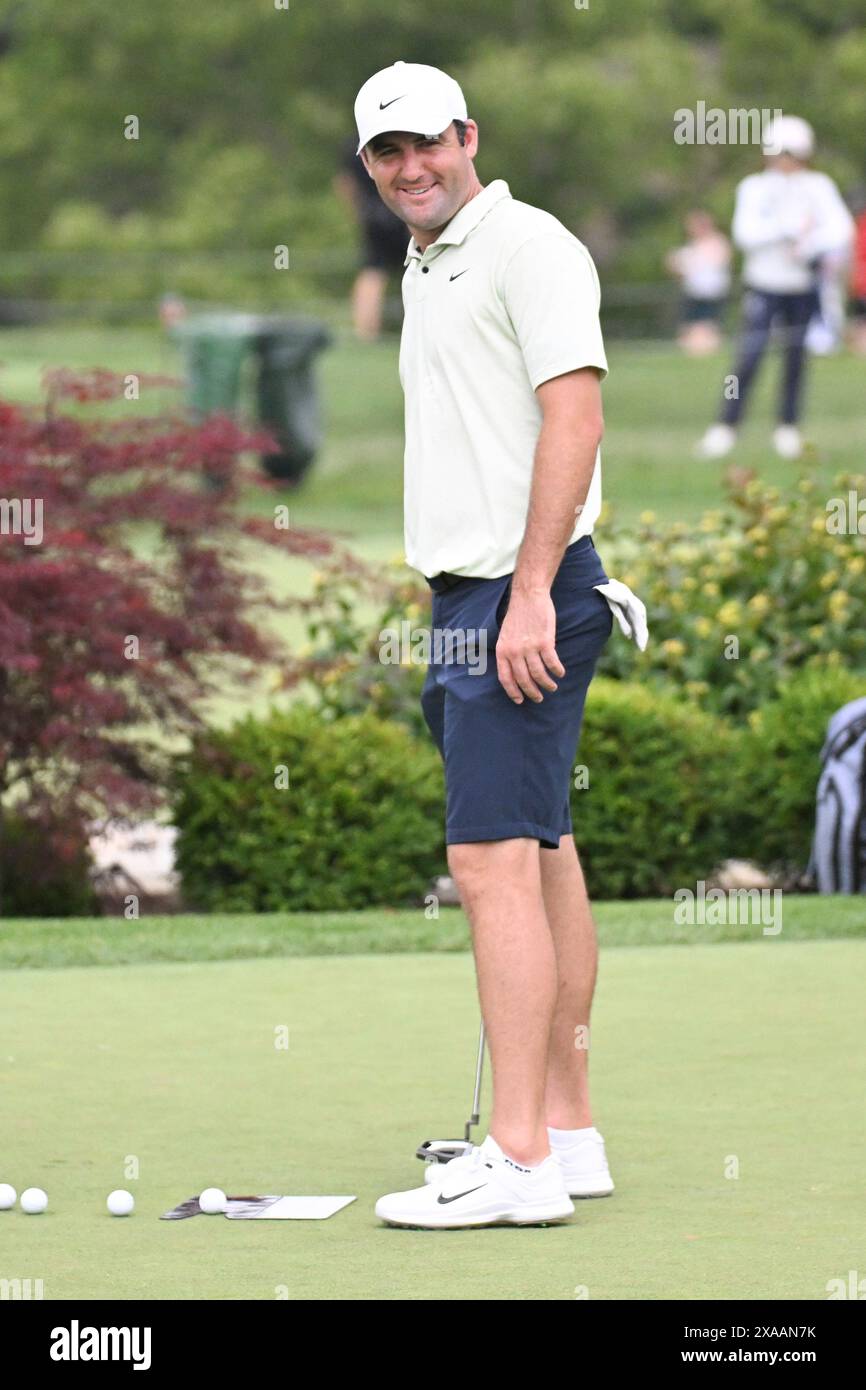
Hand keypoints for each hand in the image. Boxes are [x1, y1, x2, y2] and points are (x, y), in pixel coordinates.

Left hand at [495, 588, 564, 703]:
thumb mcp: (505, 636)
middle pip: (524, 680)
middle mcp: (514, 652)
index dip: (513, 692)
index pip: (506, 678)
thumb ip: (508, 653)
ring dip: (547, 684)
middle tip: (539, 698)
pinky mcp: (545, 642)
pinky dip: (557, 670)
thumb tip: (514, 672)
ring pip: (539, 674)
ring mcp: (529, 647)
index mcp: (502, 651)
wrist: (528, 596)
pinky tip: (560, 673)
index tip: (520, 700)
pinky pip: (552, 663)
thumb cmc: (517, 616)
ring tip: (552, 687)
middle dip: (532, 692)